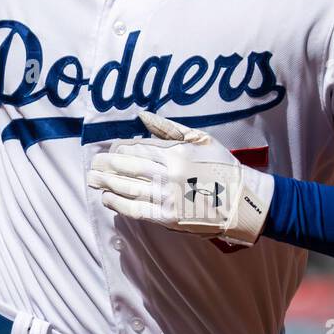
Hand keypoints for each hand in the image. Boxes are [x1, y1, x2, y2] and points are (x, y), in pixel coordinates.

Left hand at [87, 110, 273, 245]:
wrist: (240, 200)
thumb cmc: (222, 167)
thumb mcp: (200, 139)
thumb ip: (169, 128)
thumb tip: (142, 117)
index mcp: (175, 152)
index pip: (138, 148)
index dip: (120, 150)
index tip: (111, 151)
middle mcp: (167, 173)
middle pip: (127, 166)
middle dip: (106, 165)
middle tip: (94, 165)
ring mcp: (166, 195)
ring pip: (127, 187)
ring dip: (107, 183)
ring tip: (93, 180)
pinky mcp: (167, 216)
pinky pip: (135, 209)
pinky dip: (118, 203)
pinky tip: (107, 198)